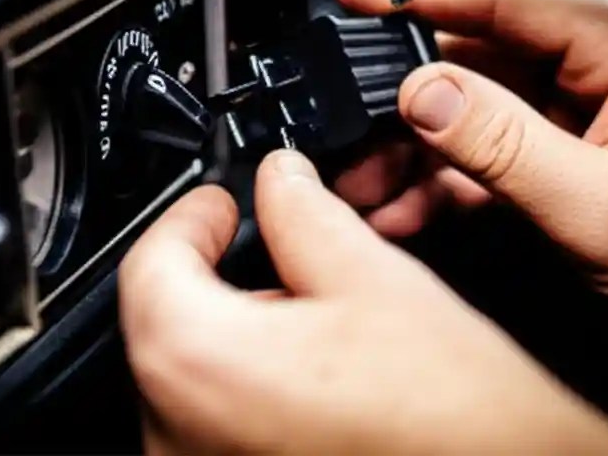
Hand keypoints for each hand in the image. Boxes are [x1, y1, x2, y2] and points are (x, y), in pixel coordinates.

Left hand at [118, 149, 607, 454]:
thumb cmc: (457, 424)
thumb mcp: (375, 279)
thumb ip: (303, 210)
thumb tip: (279, 176)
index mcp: (196, 362)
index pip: (151, 259)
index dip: (192, 215)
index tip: (223, 202)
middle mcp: (175, 431)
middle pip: (169, 319)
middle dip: (224, 274)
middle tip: (287, 252)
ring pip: (197, 376)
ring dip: (243, 333)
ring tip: (326, 327)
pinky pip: (215, 425)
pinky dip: (253, 391)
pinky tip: (325, 384)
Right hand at [335, 0, 607, 373]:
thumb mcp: (600, 206)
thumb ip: (502, 144)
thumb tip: (422, 89)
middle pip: (484, 51)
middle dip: (407, 89)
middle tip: (347, 115)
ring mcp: (592, 111)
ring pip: (478, 104)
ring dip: (417, 144)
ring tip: (366, 181)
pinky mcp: (574, 154)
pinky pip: (493, 148)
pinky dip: (446, 177)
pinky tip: (406, 205)